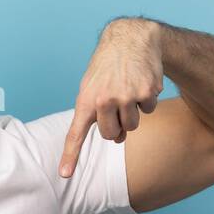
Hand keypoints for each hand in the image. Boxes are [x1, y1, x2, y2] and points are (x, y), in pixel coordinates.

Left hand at [60, 18, 162, 176]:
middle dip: (116, 126)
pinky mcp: (147, 91)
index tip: (64, 174)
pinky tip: (140, 82)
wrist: (131, 38)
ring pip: (132, 126)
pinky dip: (147, 100)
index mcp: (86, 100)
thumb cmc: (108, 68)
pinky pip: (149, 110)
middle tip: (116, 105)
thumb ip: (98, 115)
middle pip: (112, 135)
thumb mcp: (93, 87)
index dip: (70, 156)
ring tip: (127, 91)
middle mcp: (105, 100)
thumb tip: (118, 139)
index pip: (76, 133)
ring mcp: (127, 96)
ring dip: (132, 114)